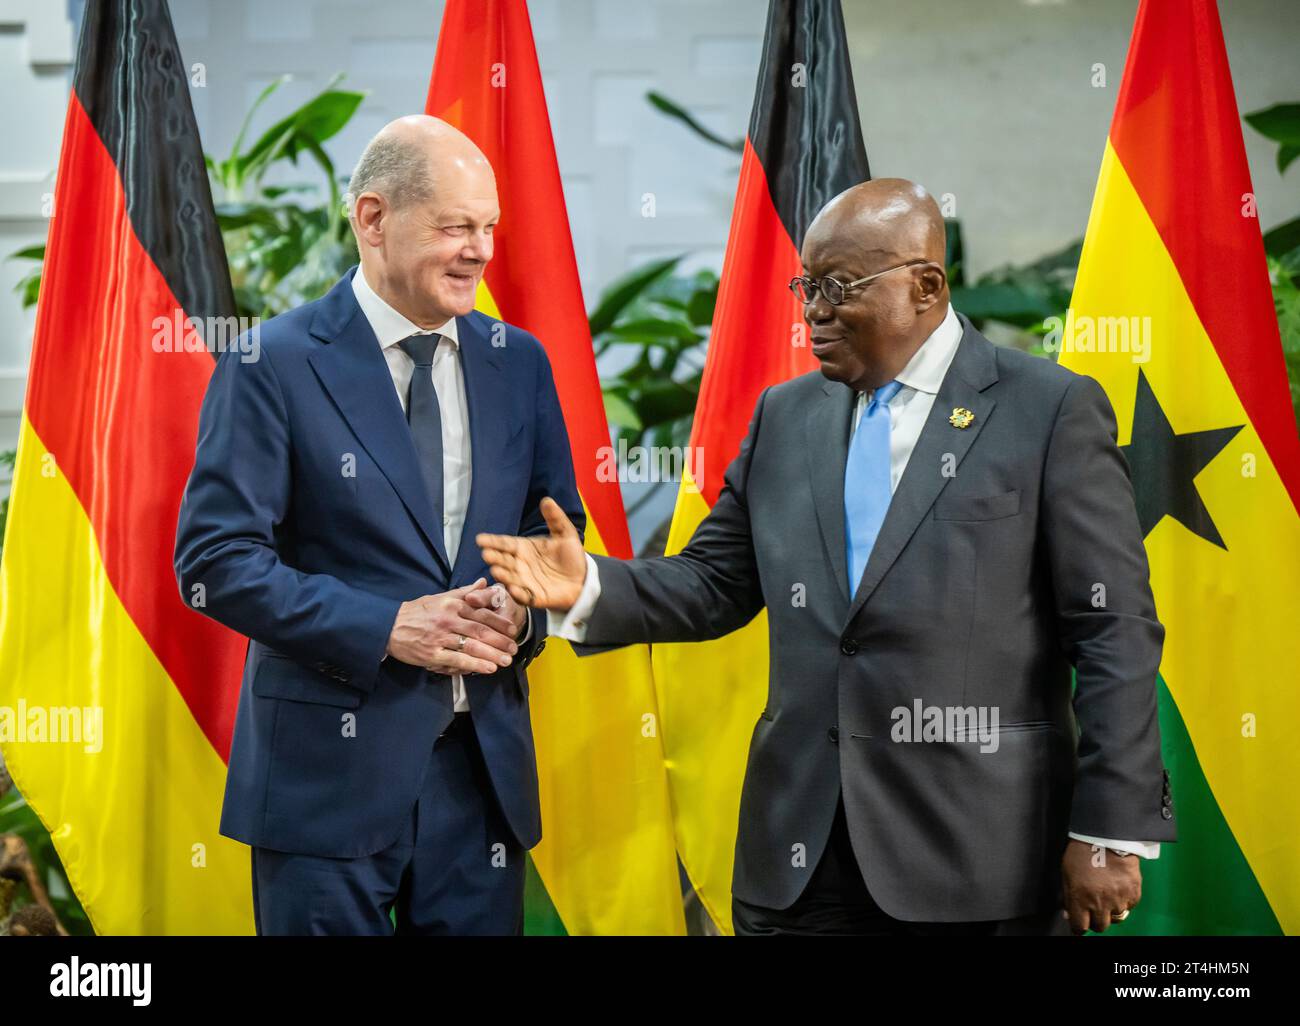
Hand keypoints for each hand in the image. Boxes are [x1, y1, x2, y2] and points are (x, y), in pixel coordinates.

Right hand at [385, 578, 517, 674]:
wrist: (388, 626)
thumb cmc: (415, 612)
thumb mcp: (439, 597)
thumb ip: (464, 592)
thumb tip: (483, 582)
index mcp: (451, 605)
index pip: (480, 613)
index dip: (499, 622)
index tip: (512, 629)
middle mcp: (448, 620)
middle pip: (480, 631)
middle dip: (500, 641)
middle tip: (514, 648)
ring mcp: (440, 637)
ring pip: (472, 646)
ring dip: (492, 654)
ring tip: (506, 661)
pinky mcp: (432, 653)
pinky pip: (457, 659)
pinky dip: (475, 664)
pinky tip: (488, 668)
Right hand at [476, 497, 586, 609]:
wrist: (582, 579)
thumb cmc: (570, 556)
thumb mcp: (565, 534)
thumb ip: (555, 518)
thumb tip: (547, 500)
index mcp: (523, 548)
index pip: (505, 544)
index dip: (493, 541)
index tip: (480, 539)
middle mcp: (520, 564)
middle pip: (504, 560)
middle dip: (494, 557)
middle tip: (487, 554)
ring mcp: (525, 581)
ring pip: (510, 578)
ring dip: (503, 575)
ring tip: (496, 570)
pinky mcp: (533, 597)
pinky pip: (523, 596)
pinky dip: (518, 593)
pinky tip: (513, 589)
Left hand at [1060, 839, 1141, 933]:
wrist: (1106, 836)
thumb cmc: (1082, 852)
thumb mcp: (1067, 873)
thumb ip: (1068, 896)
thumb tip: (1068, 914)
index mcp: (1080, 898)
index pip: (1080, 927)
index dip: (1079, 926)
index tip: (1080, 922)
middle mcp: (1100, 903)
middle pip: (1100, 926)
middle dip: (1095, 920)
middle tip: (1094, 910)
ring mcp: (1118, 899)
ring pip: (1116, 917)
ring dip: (1111, 910)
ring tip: (1107, 894)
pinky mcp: (1133, 893)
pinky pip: (1129, 906)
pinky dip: (1124, 901)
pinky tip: (1118, 888)